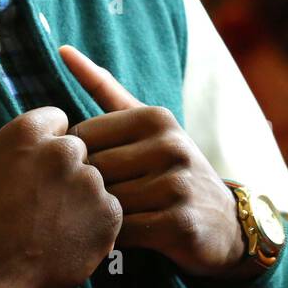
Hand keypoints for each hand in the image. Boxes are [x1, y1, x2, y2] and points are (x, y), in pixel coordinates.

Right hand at [0, 61, 123, 287]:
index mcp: (31, 130)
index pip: (59, 121)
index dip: (44, 148)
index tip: (28, 174)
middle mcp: (66, 149)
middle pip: (81, 147)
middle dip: (65, 168)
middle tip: (40, 200)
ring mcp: (91, 181)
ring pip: (98, 175)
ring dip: (82, 192)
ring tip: (53, 218)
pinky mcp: (110, 212)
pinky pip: (112, 204)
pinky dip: (96, 218)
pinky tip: (69, 232)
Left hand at [59, 45, 256, 279]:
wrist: (225, 224)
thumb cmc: (172, 169)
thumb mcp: (147, 126)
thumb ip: (105, 89)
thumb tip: (62, 49)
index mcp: (156, 117)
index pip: (83, 136)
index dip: (77, 160)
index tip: (91, 172)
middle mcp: (171, 145)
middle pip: (93, 170)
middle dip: (89, 190)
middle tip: (100, 200)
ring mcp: (178, 184)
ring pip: (106, 202)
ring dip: (101, 216)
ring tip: (112, 218)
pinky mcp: (180, 223)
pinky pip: (123, 232)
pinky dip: (114, 238)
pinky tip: (122, 236)